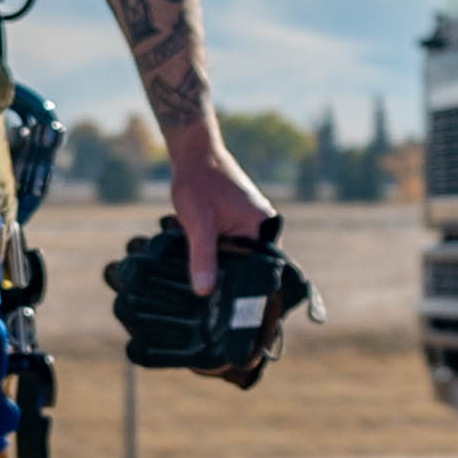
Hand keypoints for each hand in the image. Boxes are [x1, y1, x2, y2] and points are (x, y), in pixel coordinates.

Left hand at [157, 116, 274, 292]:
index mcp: (263, 227)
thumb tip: (205, 292)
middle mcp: (263, 225)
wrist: (194, 154)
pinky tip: (201, 252)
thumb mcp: (199, 226)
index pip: (261, 270)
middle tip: (209, 294)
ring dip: (221, 261)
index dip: (244, 287)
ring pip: (237, 253)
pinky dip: (217, 248)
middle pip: (249, 263)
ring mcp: (251, 220)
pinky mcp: (238, 217)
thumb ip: (203, 259)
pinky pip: (232, 241)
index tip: (227, 303)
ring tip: (203, 272)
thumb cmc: (199, 184)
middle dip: (230, 275)